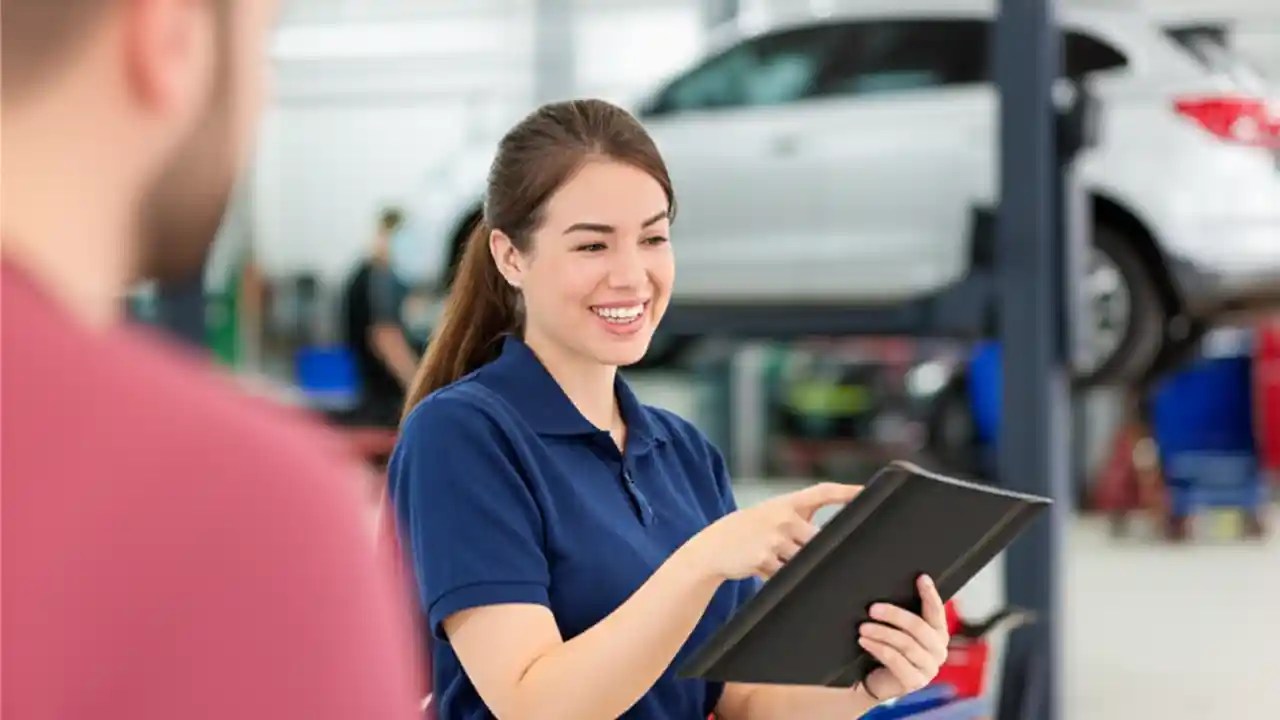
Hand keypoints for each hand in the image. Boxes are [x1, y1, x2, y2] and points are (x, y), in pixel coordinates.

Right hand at [682, 482, 860, 580]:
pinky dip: (780, 574)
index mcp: (787, 502)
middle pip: (817, 538)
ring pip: (803, 559)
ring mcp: (773, 540)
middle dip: (816, 549)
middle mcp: (782, 518)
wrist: (715, 545)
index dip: (846, 491)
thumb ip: (801, 516)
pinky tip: (764, 567)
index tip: (865, 490)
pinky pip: (786, 574)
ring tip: (775, 557)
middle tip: (813, 553)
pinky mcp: (764, 560)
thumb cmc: (752, 528)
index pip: (822, 492)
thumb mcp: (774, 513)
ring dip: (795, 564)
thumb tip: (838, 531)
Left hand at [856, 575, 950, 702]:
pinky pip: (895, 660)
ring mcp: (928, 669)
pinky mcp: (913, 682)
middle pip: (918, 627)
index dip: (930, 594)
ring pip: (905, 644)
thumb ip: (901, 615)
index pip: (936, 611)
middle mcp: (938, 651)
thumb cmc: (888, 650)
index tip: (921, 578)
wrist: (876, 681)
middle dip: (894, 615)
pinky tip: (864, 641)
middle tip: (873, 609)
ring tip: (863, 627)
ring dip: (882, 632)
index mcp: (938, 634)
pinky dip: (878, 648)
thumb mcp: (897, 630)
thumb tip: (888, 589)